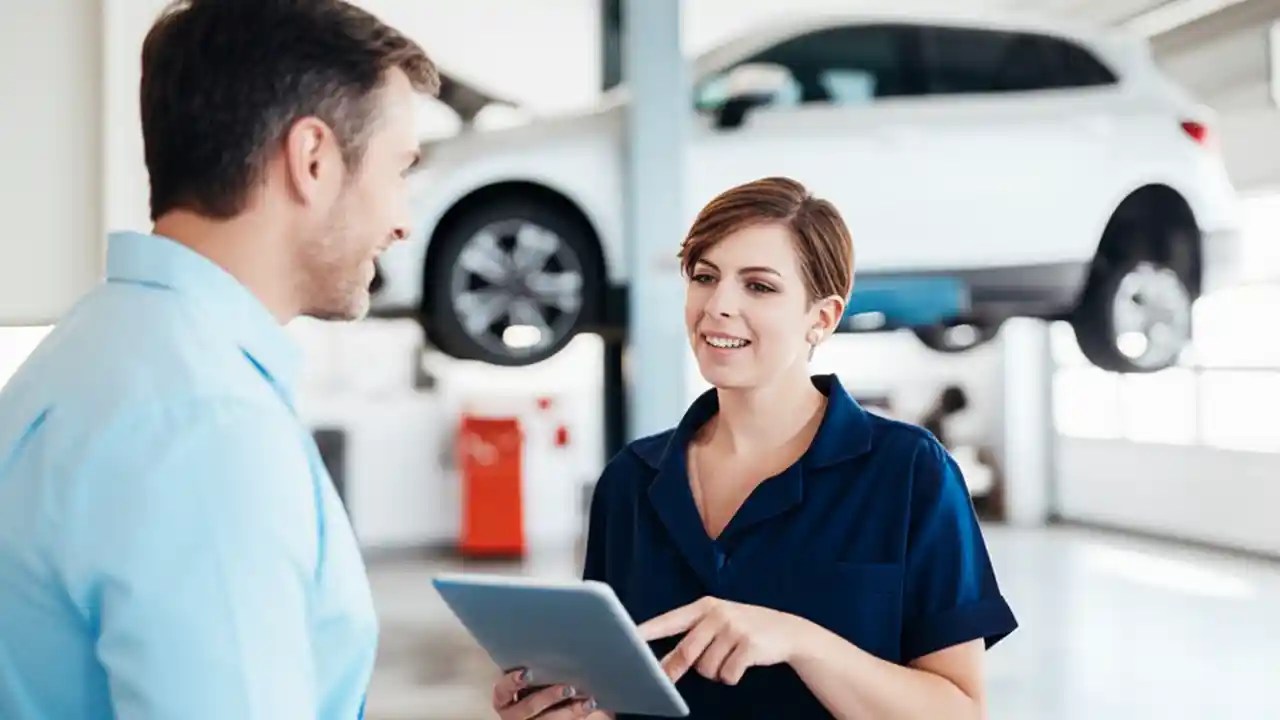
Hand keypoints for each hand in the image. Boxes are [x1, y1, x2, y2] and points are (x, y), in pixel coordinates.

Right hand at [491, 668, 598, 718]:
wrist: (551, 706)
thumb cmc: (538, 683)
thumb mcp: (533, 677)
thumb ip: (536, 668)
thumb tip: (551, 640)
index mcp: (504, 699)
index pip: (503, 690)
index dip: (512, 682)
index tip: (526, 672)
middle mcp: (512, 715)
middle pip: (529, 707)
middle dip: (549, 697)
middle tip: (569, 688)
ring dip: (570, 711)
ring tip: (588, 701)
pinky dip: (578, 716)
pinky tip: (592, 707)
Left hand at [638, 596, 803, 685]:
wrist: (787, 631)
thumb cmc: (744, 628)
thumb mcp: (719, 623)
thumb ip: (692, 637)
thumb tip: (663, 663)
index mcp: (705, 606)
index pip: (669, 620)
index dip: (648, 631)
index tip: (628, 640)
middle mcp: (717, 614)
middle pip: (685, 651)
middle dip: (676, 670)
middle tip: (667, 680)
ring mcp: (734, 628)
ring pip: (707, 668)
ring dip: (714, 672)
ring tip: (728, 658)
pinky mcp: (749, 645)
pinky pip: (727, 675)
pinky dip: (731, 677)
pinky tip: (742, 664)